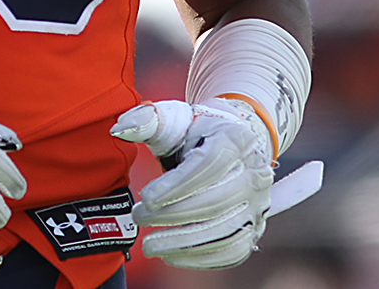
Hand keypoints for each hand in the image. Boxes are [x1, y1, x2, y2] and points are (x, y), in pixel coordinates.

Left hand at [112, 99, 272, 268]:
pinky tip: (171, 255)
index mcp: (237, 138)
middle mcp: (255, 173)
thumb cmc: (195, 133)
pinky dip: (200, 258)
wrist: (227, 147)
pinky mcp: (254, 227)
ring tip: (148, 244)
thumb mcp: (173, 119)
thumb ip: (146, 120)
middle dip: (173, 214)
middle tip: (139, 217)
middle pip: (215, 201)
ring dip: (183, 243)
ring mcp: (258, 203)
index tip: (147, 197)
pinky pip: (232, 251)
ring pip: (224, 231)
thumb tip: (120, 129)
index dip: (177, 184)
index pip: (209, 164)